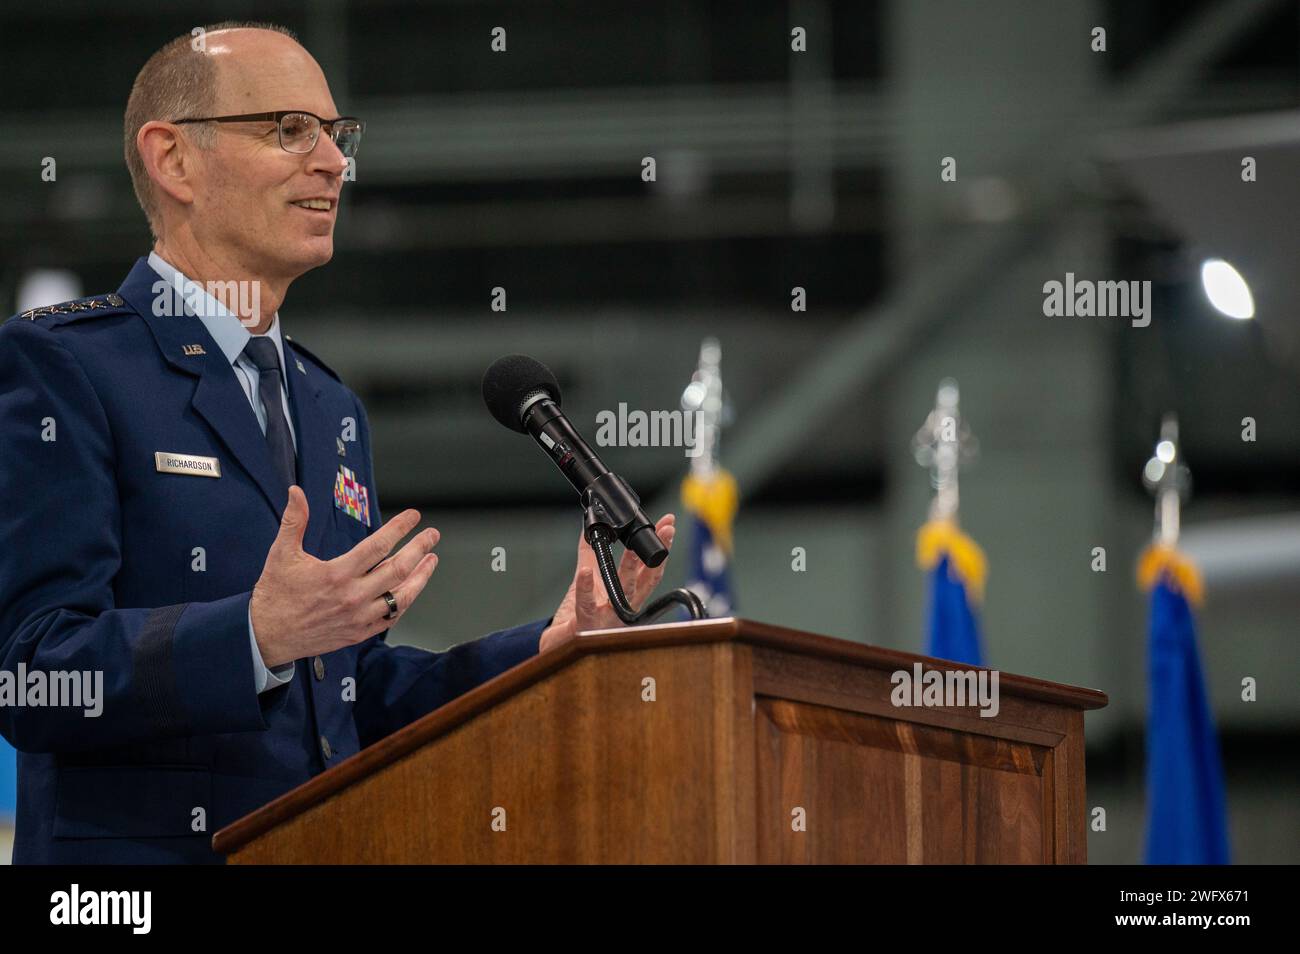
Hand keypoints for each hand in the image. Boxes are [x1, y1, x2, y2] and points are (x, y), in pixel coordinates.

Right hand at [250, 486, 439, 667]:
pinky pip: (391, 618)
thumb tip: (296, 491)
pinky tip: (412, 589)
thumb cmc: (275, 593)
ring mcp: (358, 617)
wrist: (266, 636)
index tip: (414, 516)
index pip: (378, 546)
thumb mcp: (281, 553)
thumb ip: (294, 521)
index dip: (400, 528)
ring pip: (401, 596)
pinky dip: (405, 602)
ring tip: (431, 560)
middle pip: (398, 569)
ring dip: (421, 577)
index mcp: (337, 574)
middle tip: (432, 535)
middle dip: (419, 548)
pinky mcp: (359, 633)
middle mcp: (352, 596)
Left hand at [539, 514, 675, 653]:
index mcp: (627, 595)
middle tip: (666, 531)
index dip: (660, 546)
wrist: (559, 647)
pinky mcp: (585, 625)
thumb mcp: (587, 577)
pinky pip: (586, 605)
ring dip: (629, 569)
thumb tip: (589, 525)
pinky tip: (585, 572)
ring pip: (623, 592)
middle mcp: (623, 607)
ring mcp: (606, 617)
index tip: (668, 524)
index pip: (649, 568)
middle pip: (645, 578)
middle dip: (658, 554)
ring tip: (632, 548)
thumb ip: (589, 551)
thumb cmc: (578, 615)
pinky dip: (586, 588)